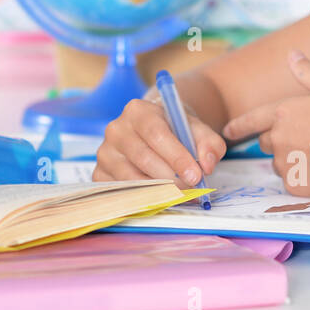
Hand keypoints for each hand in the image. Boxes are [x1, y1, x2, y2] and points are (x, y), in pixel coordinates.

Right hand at [94, 90, 224, 186]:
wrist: (152, 132)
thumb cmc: (174, 130)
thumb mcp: (195, 129)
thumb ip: (209, 142)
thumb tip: (208, 164)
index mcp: (137, 110)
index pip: (156, 134)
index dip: (177, 156)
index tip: (197, 175)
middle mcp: (116, 129)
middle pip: (144, 158)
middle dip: (173, 178)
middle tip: (194, 189)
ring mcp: (105, 153)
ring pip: (133, 178)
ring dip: (161, 191)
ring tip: (183, 195)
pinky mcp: (100, 174)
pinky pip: (123, 192)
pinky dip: (145, 198)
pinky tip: (163, 197)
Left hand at [221, 49, 309, 196]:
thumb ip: (308, 72)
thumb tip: (292, 55)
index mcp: (283, 112)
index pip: (252, 120)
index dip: (239, 125)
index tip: (228, 131)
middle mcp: (278, 138)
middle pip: (267, 142)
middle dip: (278, 140)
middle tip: (307, 140)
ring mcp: (285, 163)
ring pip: (280, 163)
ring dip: (291, 160)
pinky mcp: (295, 185)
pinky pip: (293, 180)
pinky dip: (304, 177)